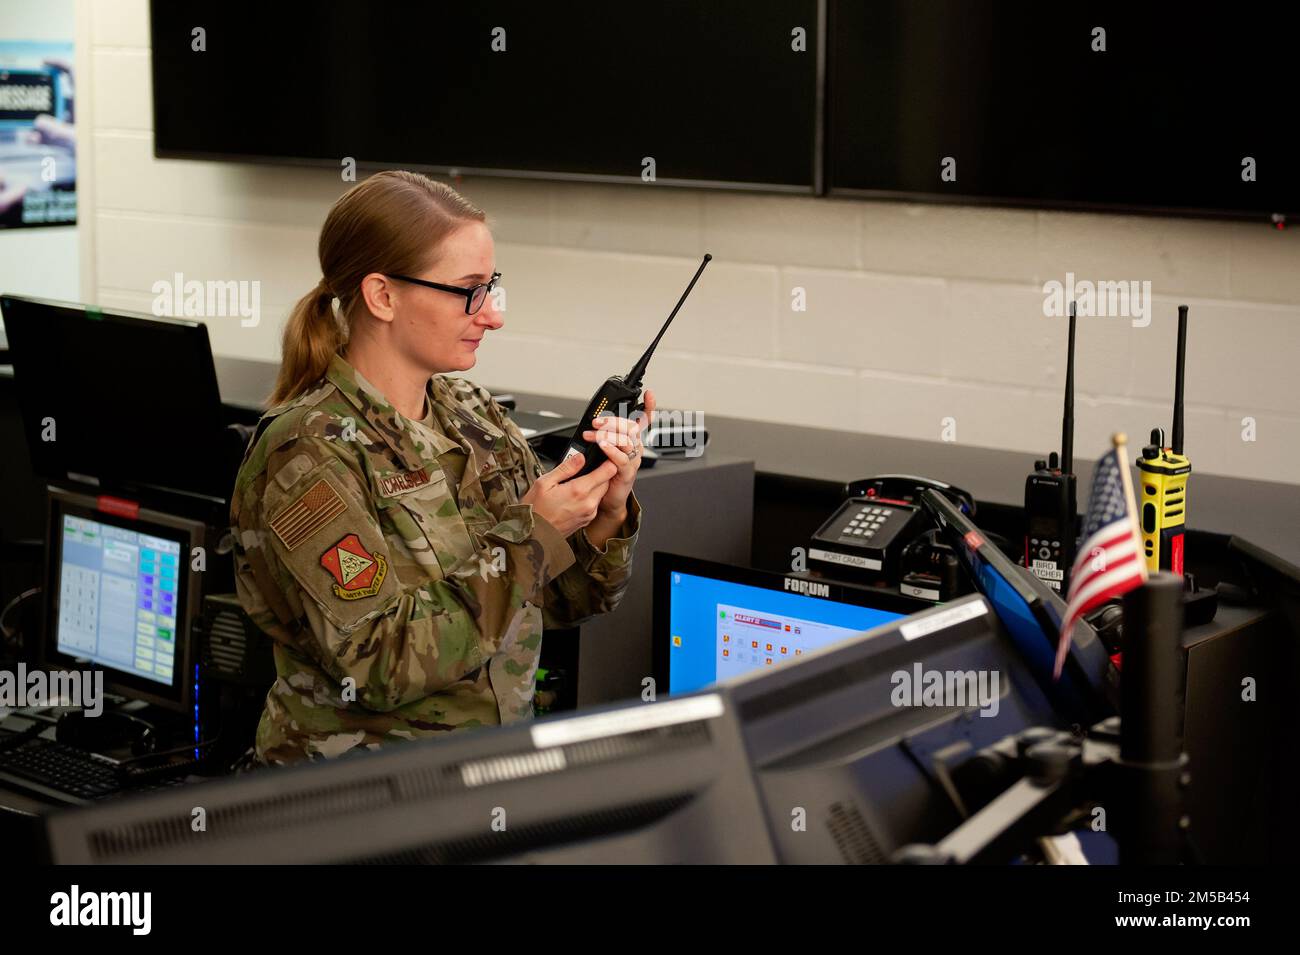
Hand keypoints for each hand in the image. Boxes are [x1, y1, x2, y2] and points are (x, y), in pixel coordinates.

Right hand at [521, 451, 617, 537]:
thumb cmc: (535, 509)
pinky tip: (575, 495)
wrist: (532, 535)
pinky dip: (590, 496)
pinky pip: (595, 504)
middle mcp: (588, 503)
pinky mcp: (587, 520)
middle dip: (601, 472)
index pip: (608, 471)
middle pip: (607, 481)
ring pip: (601, 493)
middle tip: (586, 467)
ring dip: (595, 485)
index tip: (601, 456)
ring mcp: (589, 513)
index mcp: (579, 491)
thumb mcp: (544, 482)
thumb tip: (580, 457)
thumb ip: (566, 468)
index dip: (607, 461)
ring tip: (577, 481)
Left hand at [580, 388, 654, 520]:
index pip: (643, 420)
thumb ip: (604, 435)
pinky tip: (603, 445)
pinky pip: (622, 458)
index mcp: (632, 439)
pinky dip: (612, 450)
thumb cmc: (606, 472)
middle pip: (631, 427)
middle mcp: (635, 448)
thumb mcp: (605, 449)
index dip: (648, 406)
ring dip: (608, 434)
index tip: (649, 394)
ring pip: (626, 441)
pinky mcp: (627, 472)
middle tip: (597, 421)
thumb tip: (594, 421)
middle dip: (613, 421)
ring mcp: (633, 460)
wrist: (607, 497)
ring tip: (593, 434)